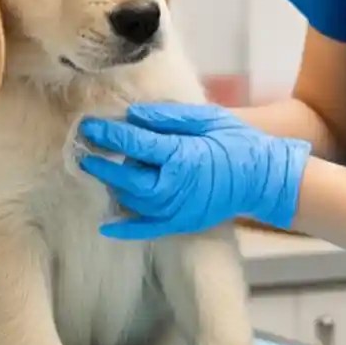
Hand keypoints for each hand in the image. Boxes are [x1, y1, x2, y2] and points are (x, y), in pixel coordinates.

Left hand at [76, 103, 310, 239]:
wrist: (263, 177)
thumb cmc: (235, 140)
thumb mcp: (205, 118)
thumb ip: (168, 117)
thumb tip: (132, 116)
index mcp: (181, 155)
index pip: (135, 145)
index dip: (108, 135)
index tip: (87, 125)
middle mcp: (175, 185)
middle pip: (126, 177)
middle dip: (101, 162)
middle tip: (82, 148)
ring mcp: (177, 208)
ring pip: (133, 201)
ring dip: (112, 186)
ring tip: (97, 170)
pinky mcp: (181, 222)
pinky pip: (147, 228)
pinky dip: (125, 228)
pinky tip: (107, 222)